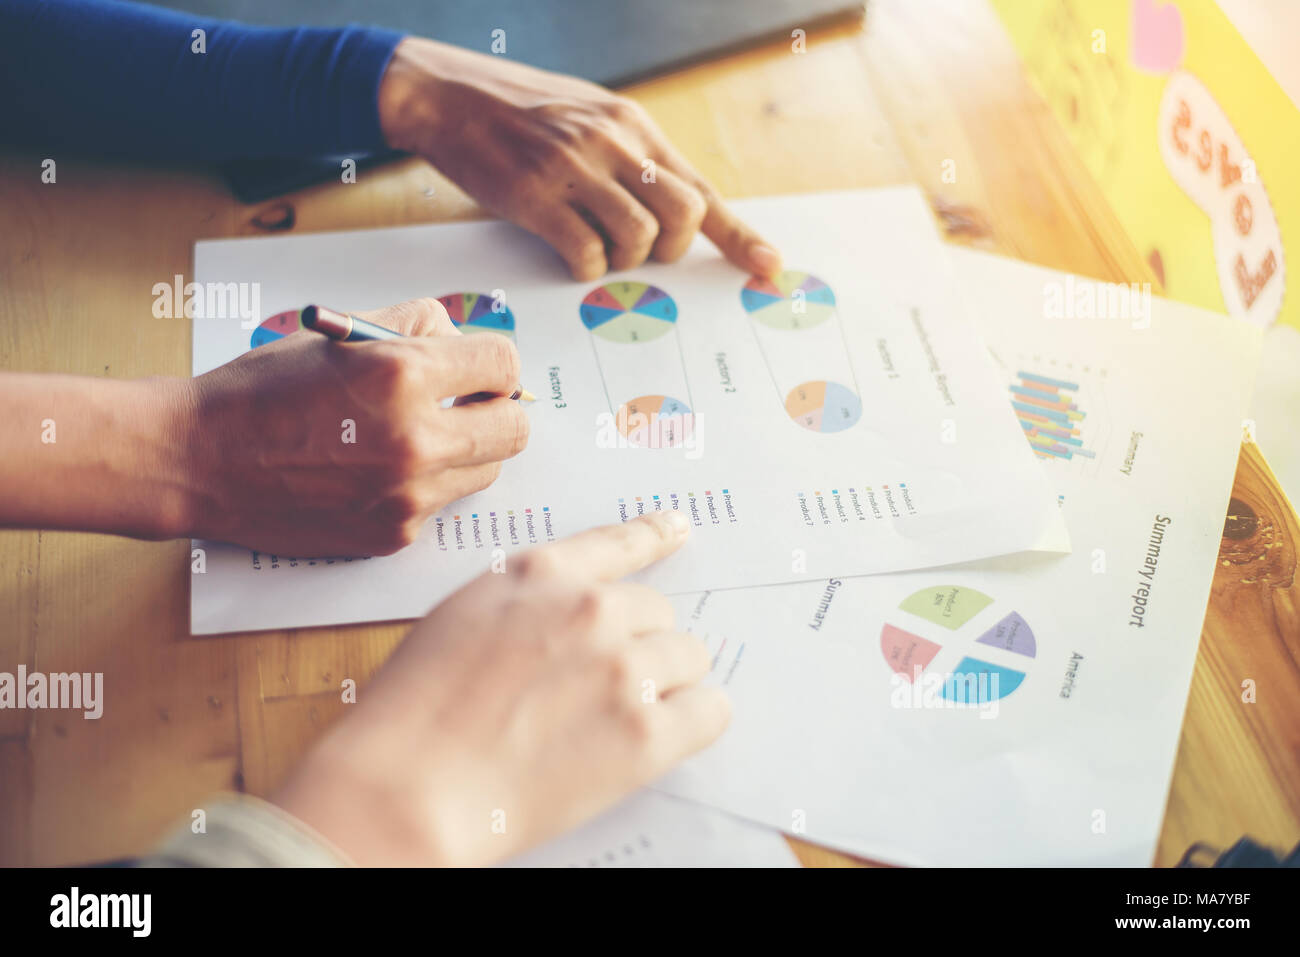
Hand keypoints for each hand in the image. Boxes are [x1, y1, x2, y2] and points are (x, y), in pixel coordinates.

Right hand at [185, 298, 528, 555]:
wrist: (198, 460)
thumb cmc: (264, 390)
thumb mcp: (340, 334)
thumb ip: (415, 326)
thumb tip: (465, 340)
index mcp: (402, 375)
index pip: (503, 366)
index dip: (491, 362)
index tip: (477, 368)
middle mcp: (414, 440)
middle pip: (514, 428)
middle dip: (495, 409)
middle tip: (464, 404)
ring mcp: (407, 495)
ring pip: (485, 471)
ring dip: (465, 450)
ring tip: (413, 436)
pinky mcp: (393, 534)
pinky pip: (441, 503)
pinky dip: (425, 486)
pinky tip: (377, 471)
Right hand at [271, 512, 730, 865]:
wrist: (406, 790)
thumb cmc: (413, 714)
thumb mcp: (460, 617)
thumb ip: (525, 603)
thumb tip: (566, 613)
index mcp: (541, 575)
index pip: (618, 543)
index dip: (654, 536)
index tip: (678, 528)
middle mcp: (591, 610)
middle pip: (658, 613)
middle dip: (637, 645)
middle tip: (599, 689)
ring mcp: (623, 670)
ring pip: (688, 658)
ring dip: (663, 685)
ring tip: (612, 721)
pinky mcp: (646, 734)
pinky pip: (709, 711)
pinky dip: (692, 722)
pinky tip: (657, 739)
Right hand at [378, 37, 782, 280]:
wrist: (449, 94)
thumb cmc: (521, 114)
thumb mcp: (591, 119)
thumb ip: (633, 158)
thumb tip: (672, 209)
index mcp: (634, 126)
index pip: (702, 187)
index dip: (740, 236)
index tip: (769, 268)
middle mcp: (615, 143)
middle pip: (683, 215)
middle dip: (671, 250)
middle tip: (641, 252)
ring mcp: (575, 168)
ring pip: (640, 238)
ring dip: (624, 261)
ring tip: (595, 248)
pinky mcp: (537, 195)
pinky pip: (586, 251)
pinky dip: (585, 267)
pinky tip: (568, 254)